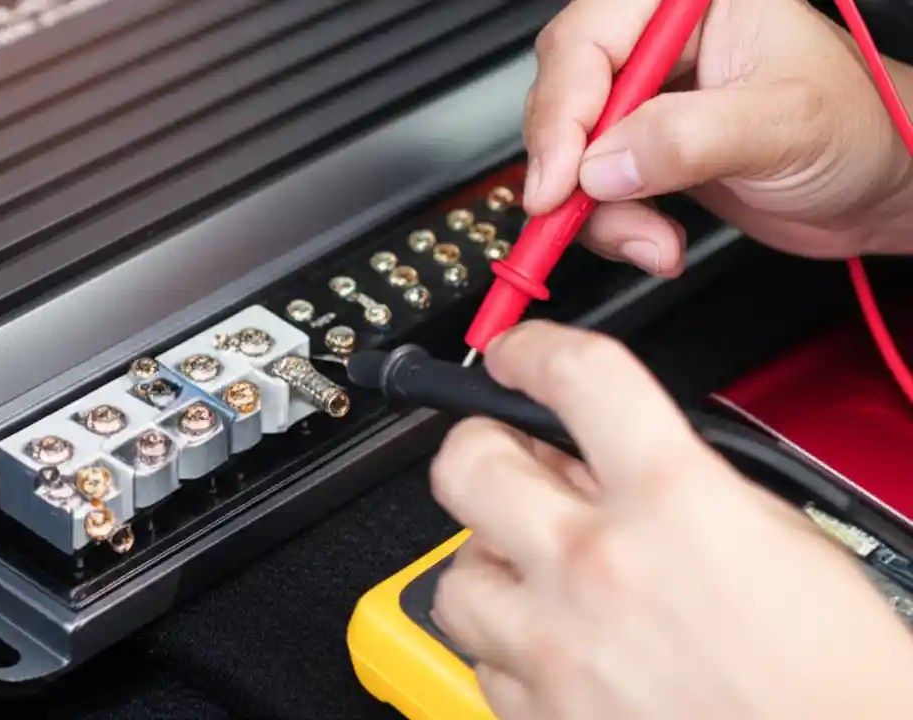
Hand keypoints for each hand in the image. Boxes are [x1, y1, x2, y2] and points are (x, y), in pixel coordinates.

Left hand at [429, 320, 912, 719]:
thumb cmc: (837, 681)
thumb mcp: (783, 538)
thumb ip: (679, 483)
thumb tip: (600, 461)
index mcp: (674, 503)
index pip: (575, 378)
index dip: (533, 349)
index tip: (516, 355)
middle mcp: (600, 569)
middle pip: (470, 465)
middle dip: (483, 448)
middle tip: (507, 457)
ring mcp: (558, 647)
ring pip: (456, 574)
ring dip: (489, 559)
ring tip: (534, 569)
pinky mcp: (541, 716)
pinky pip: (482, 659)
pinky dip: (508, 643)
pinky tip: (554, 641)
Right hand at [524, 0, 912, 275]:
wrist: (876, 189)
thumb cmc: (859, 130)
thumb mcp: (783, 126)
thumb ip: (688, 138)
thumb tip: (602, 163)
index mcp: (688, 1)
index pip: (589, 38)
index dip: (562, 109)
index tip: (559, 178)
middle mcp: (659, 41)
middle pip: (563, 89)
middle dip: (569, 164)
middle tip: (573, 210)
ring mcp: (645, 97)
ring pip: (567, 147)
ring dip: (594, 210)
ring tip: (650, 239)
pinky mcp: (636, 149)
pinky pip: (585, 187)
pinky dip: (609, 226)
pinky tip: (654, 240)